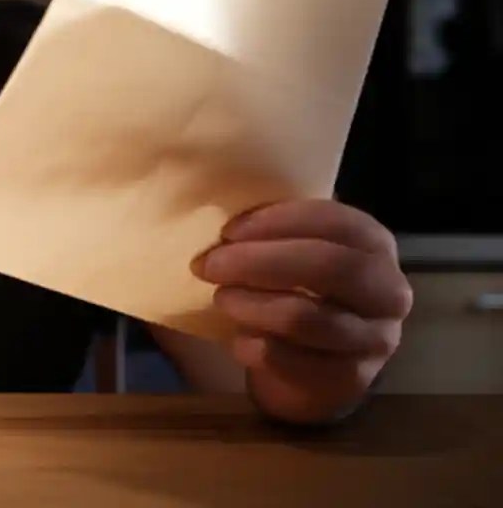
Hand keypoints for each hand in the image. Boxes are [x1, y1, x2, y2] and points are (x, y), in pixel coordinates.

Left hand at [193, 199, 412, 424]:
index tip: (230, 230)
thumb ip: (276, 234)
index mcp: (374, 244)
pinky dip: (254, 346)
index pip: (335, 220)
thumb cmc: (301, 294)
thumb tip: (224, 224)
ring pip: (305, 318)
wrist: (315, 371)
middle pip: (329, 267)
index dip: (278, 221)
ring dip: (251, 305)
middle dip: (260, 262)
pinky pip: (292, 360)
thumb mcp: (297, 254)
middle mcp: (388, 290)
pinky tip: (238, 339)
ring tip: (221, 298)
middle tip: (211, 264)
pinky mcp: (350, 379)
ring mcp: (374, 339)